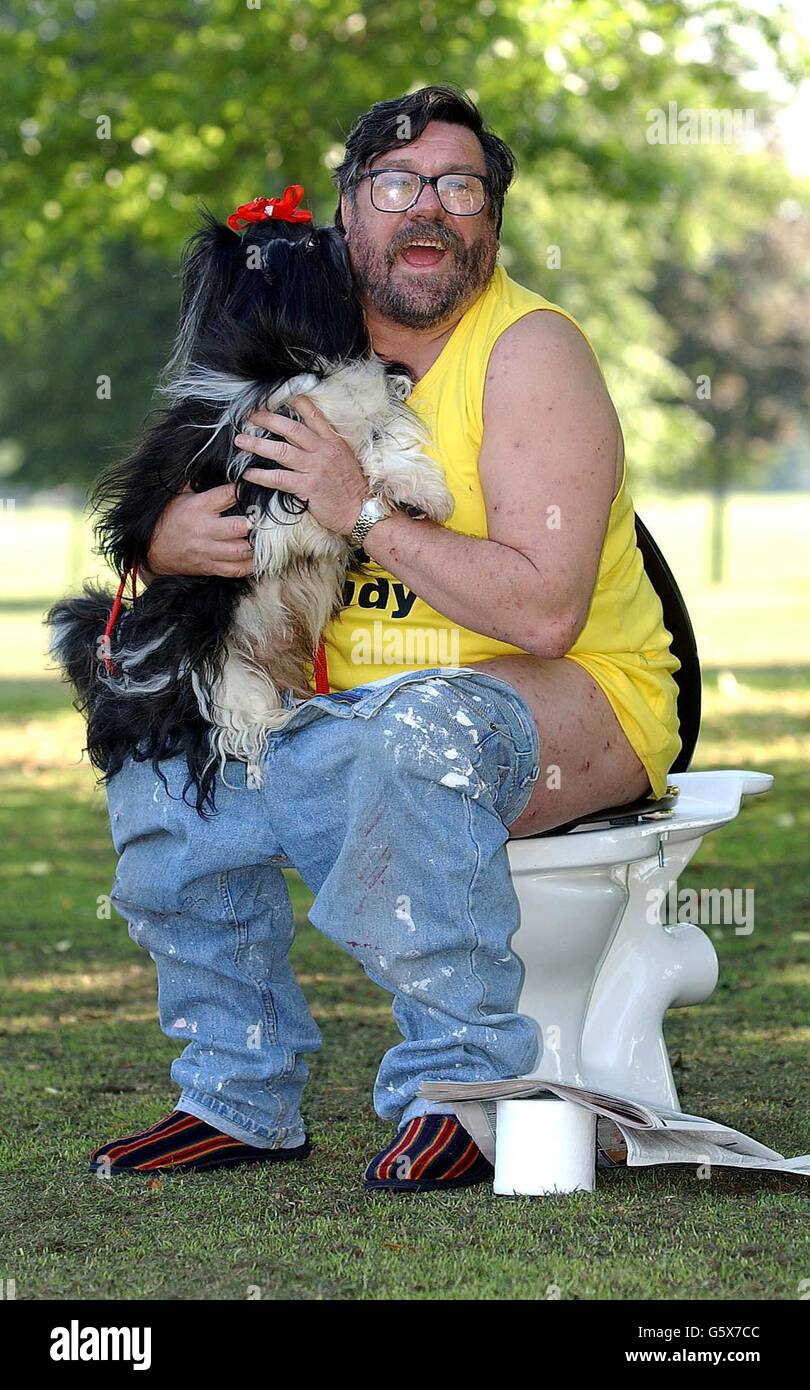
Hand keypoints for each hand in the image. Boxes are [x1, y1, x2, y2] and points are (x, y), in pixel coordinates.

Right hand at [146, 481, 254, 579]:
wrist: (152, 551)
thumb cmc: (168, 519)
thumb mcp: (179, 496)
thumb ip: (197, 483)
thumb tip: (213, 466)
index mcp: (199, 507)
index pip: (228, 495)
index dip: (244, 490)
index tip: (253, 486)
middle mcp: (205, 530)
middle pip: (240, 526)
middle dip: (255, 522)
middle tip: (264, 518)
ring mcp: (208, 551)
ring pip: (241, 550)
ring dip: (256, 544)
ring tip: (264, 538)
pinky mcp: (210, 567)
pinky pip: (235, 569)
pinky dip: (250, 565)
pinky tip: (257, 557)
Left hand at [235, 394, 368, 536]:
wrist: (361, 511)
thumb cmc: (352, 489)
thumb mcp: (344, 460)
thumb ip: (325, 448)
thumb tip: (303, 440)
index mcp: (333, 441)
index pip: (313, 415)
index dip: (295, 402)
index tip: (278, 396)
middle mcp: (323, 450)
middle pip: (291, 428)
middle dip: (267, 419)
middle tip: (250, 416)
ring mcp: (315, 468)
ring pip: (280, 450)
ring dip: (257, 444)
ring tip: (241, 441)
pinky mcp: (308, 486)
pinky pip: (279, 478)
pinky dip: (261, 475)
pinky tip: (248, 473)